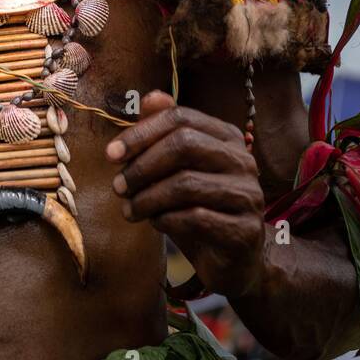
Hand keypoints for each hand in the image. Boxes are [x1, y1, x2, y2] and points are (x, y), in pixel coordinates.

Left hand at [106, 91, 266, 297]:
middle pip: (184, 144)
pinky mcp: (245, 230)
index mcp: (225, 136)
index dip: (141, 132)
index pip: (180, 117)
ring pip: (187, 184)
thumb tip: (150, 97)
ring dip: (148, 198)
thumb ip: (162, 134)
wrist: (233, 261)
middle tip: (117, 187)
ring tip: (129, 210)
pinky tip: (155, 223)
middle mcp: (242, 159)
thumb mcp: (176, 171)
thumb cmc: (197, 208)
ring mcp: (248, 194)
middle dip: (142, 165)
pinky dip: (166, 220)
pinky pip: (197, 218)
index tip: (111, 155)